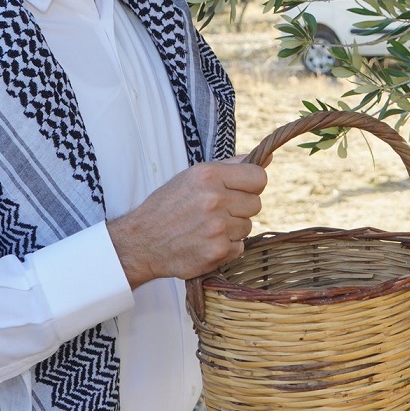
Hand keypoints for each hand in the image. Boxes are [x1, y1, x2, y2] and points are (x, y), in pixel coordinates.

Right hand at [106, 159, 267, 286]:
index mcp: (209, 175)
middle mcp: (214, 199)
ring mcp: (217, 227)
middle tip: (216, 211)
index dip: (252, 185)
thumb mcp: (194, 176)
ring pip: (248, 226)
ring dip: (232, 229)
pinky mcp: (217, 251)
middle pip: (256, 204)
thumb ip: (232, 166)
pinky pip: (240, 247)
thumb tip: (267, 158)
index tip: (240, 190)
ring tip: (207, 227)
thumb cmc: (169, 206)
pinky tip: (205, 242)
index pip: (259, 178)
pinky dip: (226, 247)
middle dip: (240, 208)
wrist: (142, 241)